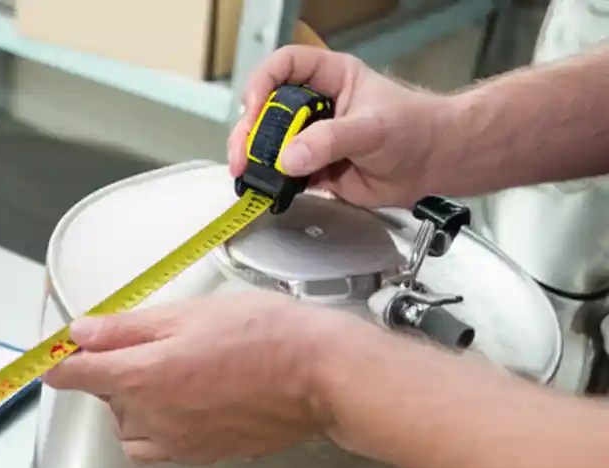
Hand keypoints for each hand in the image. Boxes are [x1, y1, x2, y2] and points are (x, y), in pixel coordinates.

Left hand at [42, 292, 353, 464]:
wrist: (320, 376)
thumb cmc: (263, 335)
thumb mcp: (187, 314)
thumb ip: (126, 329)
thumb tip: (79, 334)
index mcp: (141, 377)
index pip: (73, 375)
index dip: (61, 360)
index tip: (59, 353)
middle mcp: (151, 418)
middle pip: (104, 397)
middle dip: (115, 371)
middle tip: (155, 341)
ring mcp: (176, 443)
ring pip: (128, 426)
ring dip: (134, 403)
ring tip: (175, 372)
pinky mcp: (200, 456)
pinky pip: (158, 445)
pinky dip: (158, 425)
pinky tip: (189, 399)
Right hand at [227, 46, 451, 207]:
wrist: (436, 164)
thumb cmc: (416, 128)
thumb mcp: (372, 127)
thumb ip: (329, 141)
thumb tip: (289, 157)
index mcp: (330, 78)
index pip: (285, 66)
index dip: (263, 82)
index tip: (255, 106)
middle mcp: (316, 106)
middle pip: (266, 110)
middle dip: (249, 131)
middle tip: (243, 154)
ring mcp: (313, 138)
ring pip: (270, 144)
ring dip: (255, 159)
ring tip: (247, 173)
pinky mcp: (314, 169)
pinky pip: (284, 174)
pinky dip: (272, 182)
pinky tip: (267, 188)